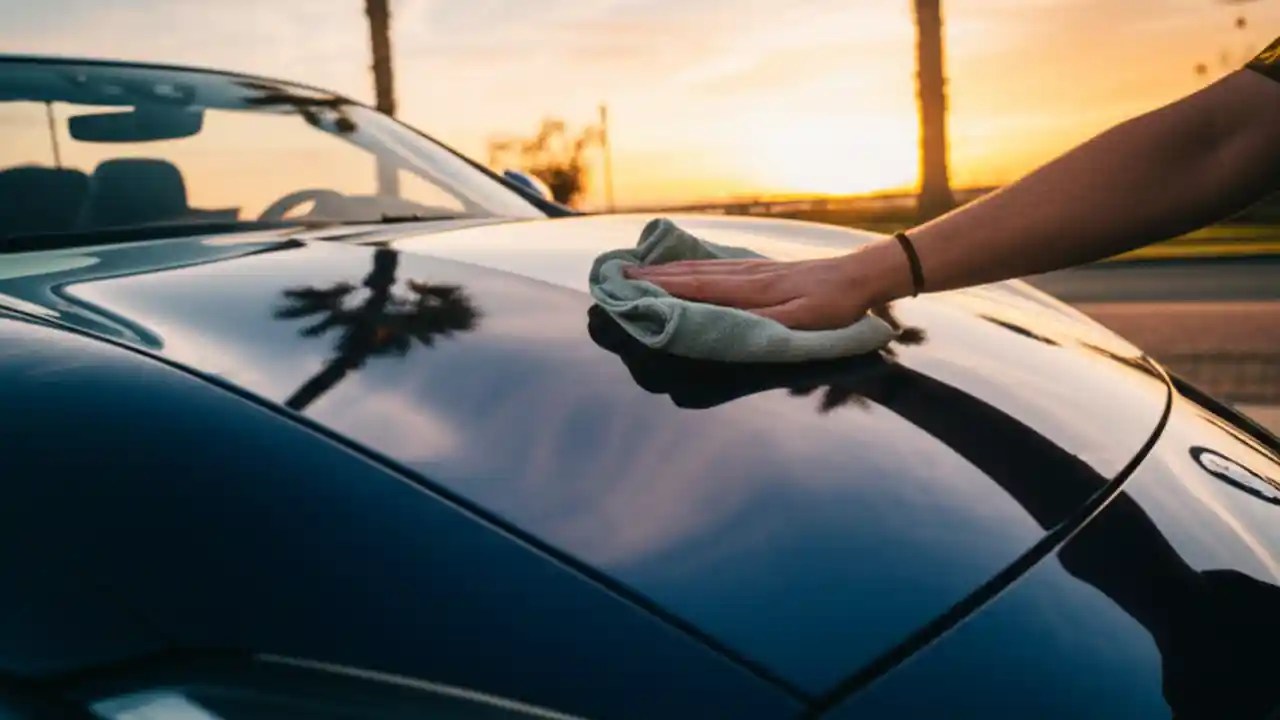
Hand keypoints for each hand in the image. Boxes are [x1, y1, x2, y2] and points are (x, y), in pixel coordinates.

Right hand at [625, 243, 907, 329]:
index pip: (697, 287)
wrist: (863, 276)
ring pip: (702, 266)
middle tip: (618, 275)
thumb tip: (720, 317)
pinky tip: (683, 264)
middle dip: (654, 275)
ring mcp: (753, 268)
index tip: (629, 286)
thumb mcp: (803, 322)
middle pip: (692, 273)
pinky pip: (717, 263)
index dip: (661, 287)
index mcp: (753, 290)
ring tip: (639, 268)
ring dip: (668, 268)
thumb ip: (762, 321)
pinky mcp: (762, 268)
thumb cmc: (836, 307)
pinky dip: (691, 264)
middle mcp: (746, 275)